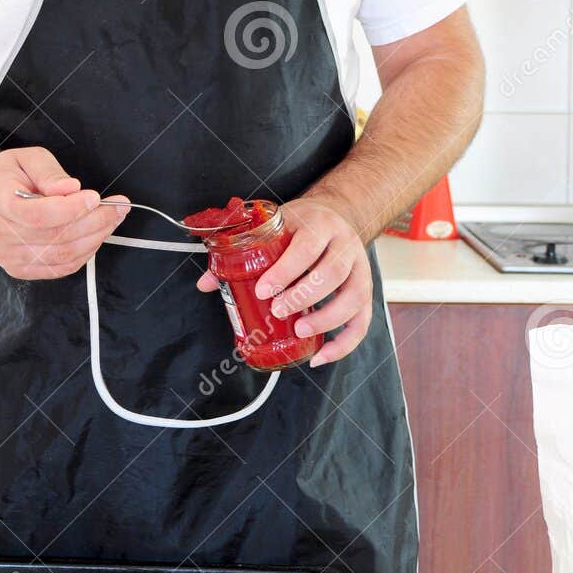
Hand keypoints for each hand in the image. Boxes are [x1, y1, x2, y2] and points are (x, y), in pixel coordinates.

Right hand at [0, 147, 128, 280]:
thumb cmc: (9, 176)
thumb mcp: (27, 158)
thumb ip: (49, 172)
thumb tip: (72, 189)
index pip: (39, 215)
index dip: (72, 209)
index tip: (95, 197)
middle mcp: (1, 235)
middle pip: (57, 236)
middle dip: (95, 222)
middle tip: (118, 207)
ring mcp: (10, 257)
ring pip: (63, 255)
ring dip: (95, 238)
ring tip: (112, 220)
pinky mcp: (21, 269)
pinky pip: (60, 268)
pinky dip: (84, 254)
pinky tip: (95, 236)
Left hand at [195, 198, 371, 365]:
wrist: (334, 216)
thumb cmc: (298, 226)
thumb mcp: (273, 228)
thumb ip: (241, 252)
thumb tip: (206, 284)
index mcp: (320, 224)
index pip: (307, 246)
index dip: (286, 269)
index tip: (263, 290)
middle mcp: (345, 244)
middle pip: (333, 272)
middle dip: (304, 295)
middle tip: (278, 310)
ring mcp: (360, 268)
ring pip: (353, 296)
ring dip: (326, 318)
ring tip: (299, 330)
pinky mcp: (366, 291)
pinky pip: (362, 321)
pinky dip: (344, 343)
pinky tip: (321, 356)